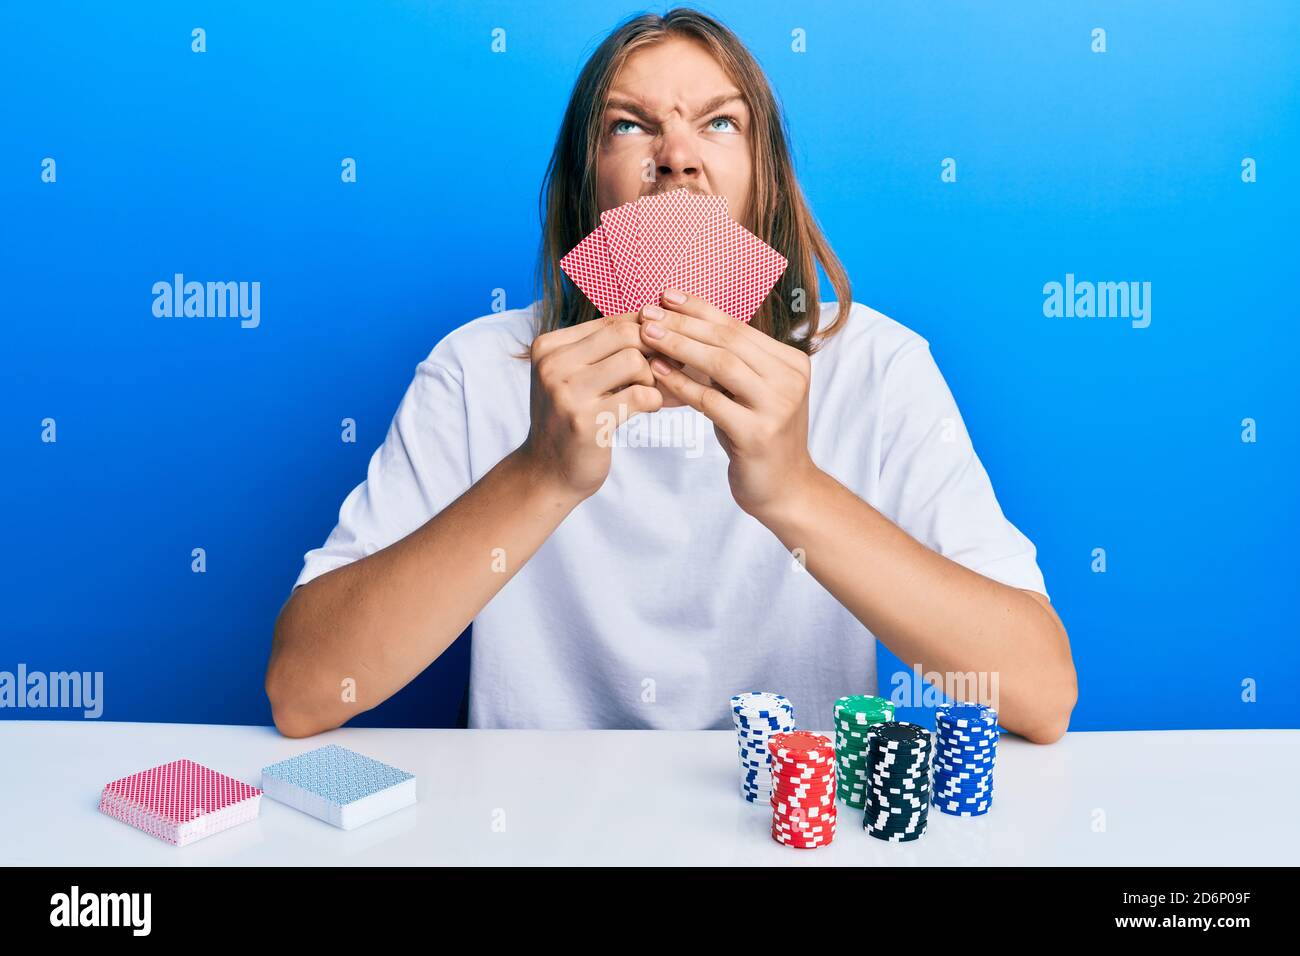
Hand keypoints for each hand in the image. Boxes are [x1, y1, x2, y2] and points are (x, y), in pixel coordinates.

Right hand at [520, 312, 666, 500]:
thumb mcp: (574, 375)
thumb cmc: (570, 417)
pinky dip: (654, 401)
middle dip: (653, 351)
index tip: (661, 350)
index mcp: (548, 346)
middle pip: (625, 334)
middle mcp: (552, 365)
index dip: (645, 333)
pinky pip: (640, 396)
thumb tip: (655, 317)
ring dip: (652, 378)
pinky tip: (648, 409)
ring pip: (634, 361)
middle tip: (664, 370)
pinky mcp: (585, 423)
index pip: (610, 321)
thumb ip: (604, 347)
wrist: (548, 471)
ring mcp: (566, 394)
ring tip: (647, 393)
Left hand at [638, 290, 819, 520]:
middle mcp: (790, 379)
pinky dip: (681, 384)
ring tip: (647, 335)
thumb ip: (729, 362)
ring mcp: (777, 406)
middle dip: (684, 323)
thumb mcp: (748, 393)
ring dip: (679, 346)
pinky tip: (657, 373)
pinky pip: (711, 401)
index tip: (666, 296)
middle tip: (647, 312)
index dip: (700, 308)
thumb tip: (681, 323)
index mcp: (791, 362)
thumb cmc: (757, 435)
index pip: (738, 326)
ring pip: (722, 364)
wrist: (784, 488)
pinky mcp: (758, 433)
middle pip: (729, 340)